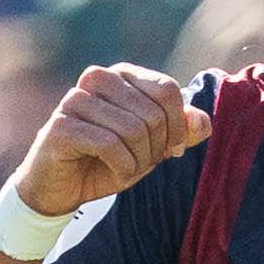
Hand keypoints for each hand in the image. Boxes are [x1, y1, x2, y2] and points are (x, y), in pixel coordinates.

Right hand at [12, 65, 210, 219]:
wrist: (62, 188)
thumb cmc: (108, 161)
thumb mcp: (152, 147)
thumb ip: (181, 132)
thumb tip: (202, 121)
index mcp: (122, 75)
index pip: (167, 90)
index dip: (178, 127)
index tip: (172, 149)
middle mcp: (97, 78)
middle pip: (152, 113)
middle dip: (156, 149)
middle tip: (141, 163)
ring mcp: (75, 100)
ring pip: (133, 130)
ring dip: (138, 162)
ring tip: (124, 168)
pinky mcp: (60, 126)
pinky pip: (110, 145)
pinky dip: (121, 168)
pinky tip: (112, 173)